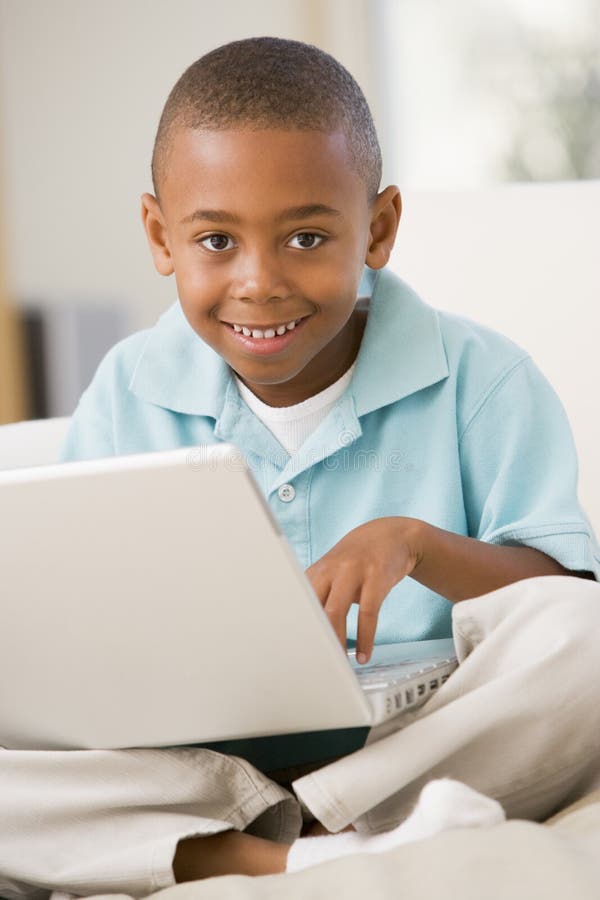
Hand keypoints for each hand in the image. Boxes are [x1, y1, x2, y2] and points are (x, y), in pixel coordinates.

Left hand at [305, 517, 423, 663]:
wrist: (392, 535)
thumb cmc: (358, 561)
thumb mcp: (335, 573)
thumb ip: (321, 596)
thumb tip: (305, 634)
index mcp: (317, 572)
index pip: (297, 602)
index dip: (293, 627)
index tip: (291, 652)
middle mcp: (331, 569)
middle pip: (313, 607)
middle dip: (313, 637)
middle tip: (315, 663)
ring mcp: (353, 570)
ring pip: (335, 611)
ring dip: (337, 641)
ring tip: (339, 664)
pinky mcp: (377, 577)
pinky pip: (368, 613)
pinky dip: (365, 638)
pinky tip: (364, 654)